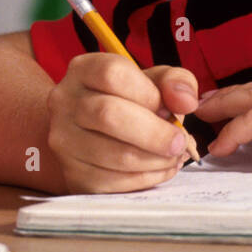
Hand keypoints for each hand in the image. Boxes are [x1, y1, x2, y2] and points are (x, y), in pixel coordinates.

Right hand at [46, 53, 199, 192]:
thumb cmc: (129, 102)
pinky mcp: (73, 174)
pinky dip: (146, 178)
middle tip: (180, 142)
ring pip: (114, 154)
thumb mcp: (153, 81)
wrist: (93, 133)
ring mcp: (64, 140)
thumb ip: (175, 81)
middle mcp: (65, 102)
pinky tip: (160, 169)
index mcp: (84, 70)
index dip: (148, 93)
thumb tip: (186, 101)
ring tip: (174, 156)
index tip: (168, 108)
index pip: (113, 74)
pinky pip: (114, 182)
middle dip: (155, 133)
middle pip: (108, 115)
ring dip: (155, 160)